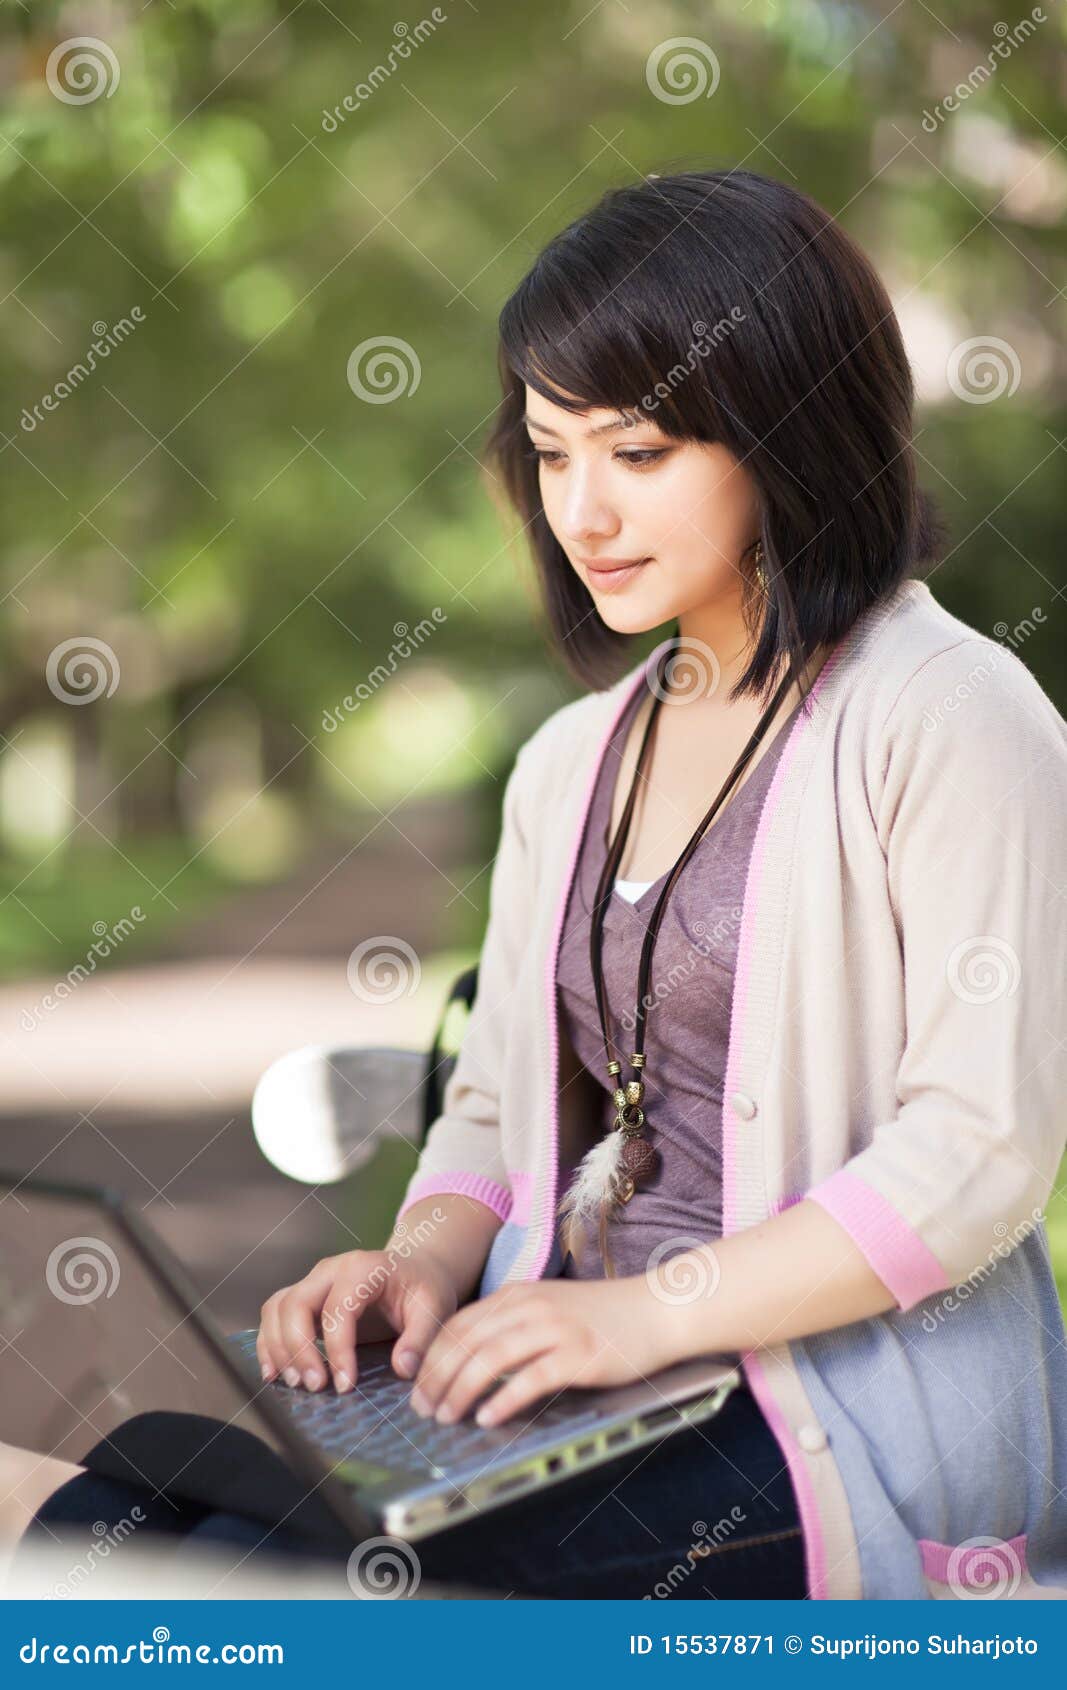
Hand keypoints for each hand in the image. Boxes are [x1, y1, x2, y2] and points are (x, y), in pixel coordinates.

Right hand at [257, 1249, 457, 1393]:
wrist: (415, 1269)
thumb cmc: (423, 1288)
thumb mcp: (434, 1308)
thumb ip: (420, 1338)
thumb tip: (403, 1368)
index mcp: (363, 1268)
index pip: (338, 1308)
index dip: (338, 1350)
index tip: (346, 1385)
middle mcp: (331, 1269)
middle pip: (296, 1303)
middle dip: (299, 1348)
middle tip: (315, 1386)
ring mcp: (314, 1281)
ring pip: (278, 1307)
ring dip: (280, 1347)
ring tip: (297, 1383)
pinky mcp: (305, 1296)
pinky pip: (275, 1314)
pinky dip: (269, 1342)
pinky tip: (275, 1372)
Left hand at [409, 1275, 685, 1426]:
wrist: (656, 1310)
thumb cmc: (603, 1316)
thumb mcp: (550, 1308)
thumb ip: (514, 1324)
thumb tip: (472, 1360)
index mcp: (519, 1294)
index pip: (460, 1324)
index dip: (432, 1357)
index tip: (417, 1387)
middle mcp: (531, 1306)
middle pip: (468, 1341)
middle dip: (437, 1378)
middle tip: (423, 1410)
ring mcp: (555, 1329)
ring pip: (491, 1358)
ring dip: (461, 1390)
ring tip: (446, 1416)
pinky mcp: (579, 1355)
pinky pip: (531, 1379)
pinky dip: (504, 1400)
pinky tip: (488, 1418)